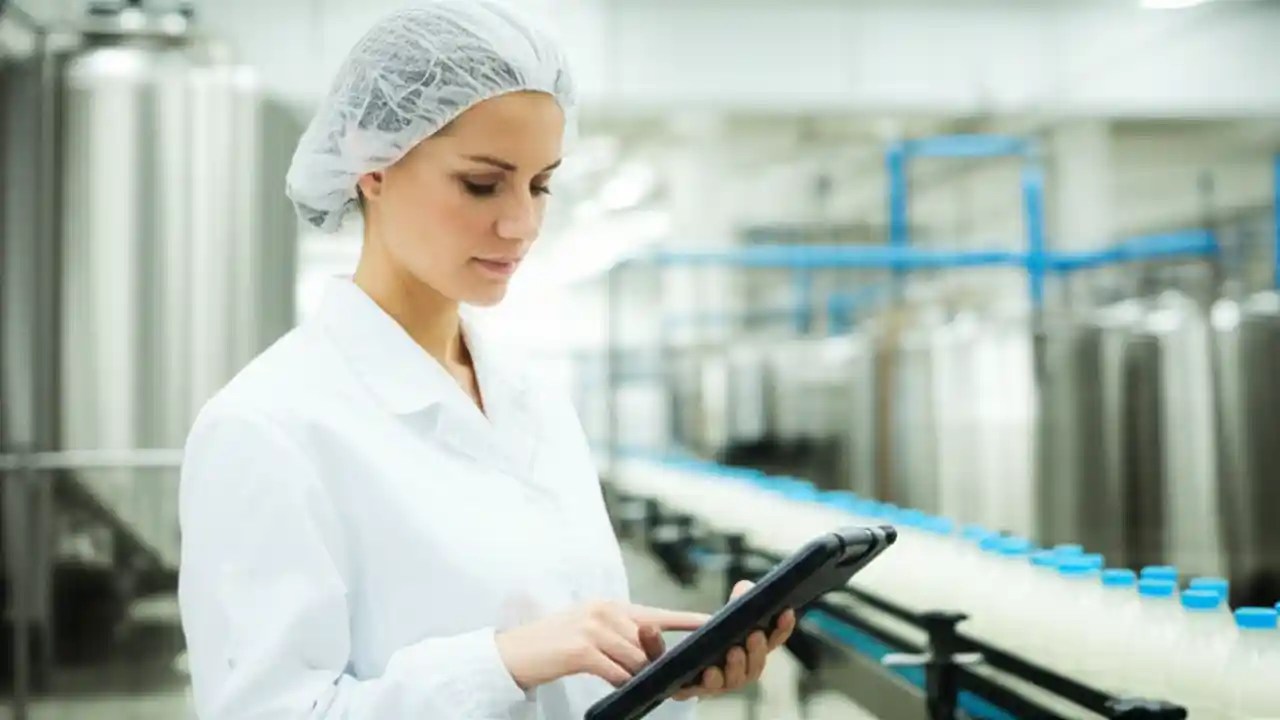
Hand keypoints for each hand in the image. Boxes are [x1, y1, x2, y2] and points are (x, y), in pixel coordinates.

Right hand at [495, 600, 709, 690]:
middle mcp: (604, 612)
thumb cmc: (554, 645)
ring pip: (635, 659)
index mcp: (610, 605)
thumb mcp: (588, 629)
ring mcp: (592, 629)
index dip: (686, 620)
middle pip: (648, 643)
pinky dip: (622, 682)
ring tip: (643, 685)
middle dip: (656, 663)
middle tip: (669, 678)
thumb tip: (648, 652)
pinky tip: (620, 687)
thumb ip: (618, 634)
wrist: (514, 652)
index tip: (713, 623)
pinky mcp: (581, 650)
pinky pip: (616, 672)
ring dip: (639, 675)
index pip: (656, 613)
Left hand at [668, 580, 796, 700]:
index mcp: (755, 649)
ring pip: (736, 679)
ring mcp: (725, 682)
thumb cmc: (712, 637)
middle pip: (757, 663)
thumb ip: (738, 601)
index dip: (783, 627)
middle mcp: (745, 669)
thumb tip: (745, 588)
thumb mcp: (726, 616)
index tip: (787, 611)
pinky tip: (708, 671)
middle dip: (757, 650)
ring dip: (737, 666)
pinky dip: (710, 680)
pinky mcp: (701, 689)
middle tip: (755, 635)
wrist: (682, 663)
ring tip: (734, 652)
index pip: (775, 638)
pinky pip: (708, 688)